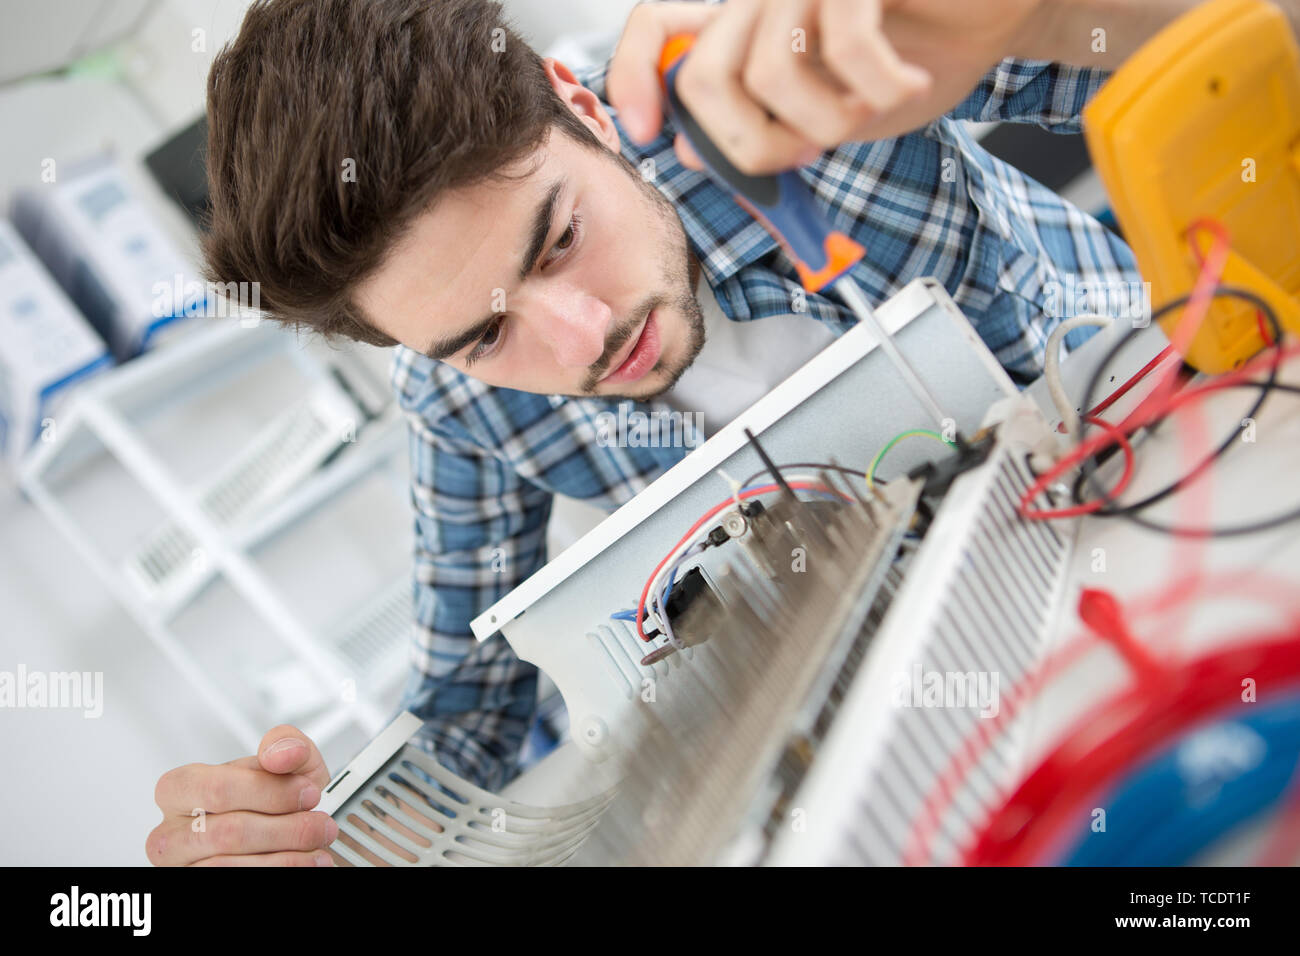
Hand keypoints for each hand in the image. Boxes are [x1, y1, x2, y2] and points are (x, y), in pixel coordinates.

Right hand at [146, 725, 338, 865]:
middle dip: (287, 828)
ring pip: (231, 865)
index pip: (218, 790)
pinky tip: (301, 863)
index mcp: (181, 788)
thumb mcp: (286, 763)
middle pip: (229, 832)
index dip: (269, 792)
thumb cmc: (272, 797)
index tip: (308, 793)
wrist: (277, 834)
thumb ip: (285, 745)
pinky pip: (236, 882)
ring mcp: (181, 866)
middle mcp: (171, 832)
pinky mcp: (194, 885)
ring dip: (287, 856)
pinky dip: (280, 871)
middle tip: (321, 825)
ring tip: (317, 847)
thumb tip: (280, 753)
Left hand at [608, 0, 1042, 174]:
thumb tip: (689, 150)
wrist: (997, 14)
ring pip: (768, 73)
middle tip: (802, 156)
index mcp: (749, 18)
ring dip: (823, 123)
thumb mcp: (828, 112)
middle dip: (748, 146)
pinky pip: (842, 44)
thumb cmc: (917, 54)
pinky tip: (908, 84)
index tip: (649, 134)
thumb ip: (761, 127)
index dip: (634, 80)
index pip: (656, 28)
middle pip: (702, 76)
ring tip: (867, 114)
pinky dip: (879, 87)